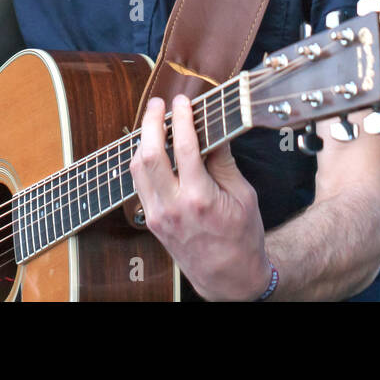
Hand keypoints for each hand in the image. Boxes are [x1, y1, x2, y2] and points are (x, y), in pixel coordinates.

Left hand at [128, 94, 273, 300]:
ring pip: (137, 168)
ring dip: (143, 140)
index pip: (183, 147)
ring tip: (154, 122)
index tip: (183, 101)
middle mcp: (172, 207)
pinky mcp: (151, 221)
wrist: (229, 278)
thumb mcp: (243, 195)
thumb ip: (223, 161)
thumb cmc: (242, 237)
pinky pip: (139, 184)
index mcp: (199, 199)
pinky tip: (152, 149)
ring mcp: (157, 216)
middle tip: (158, 104)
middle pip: (149, 154)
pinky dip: (142, 162)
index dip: (181, 118)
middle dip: (151, 122)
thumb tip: (213, 128)